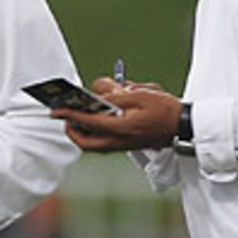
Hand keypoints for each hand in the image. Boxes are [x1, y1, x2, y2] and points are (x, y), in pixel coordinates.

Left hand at [56, 77, 182, 152]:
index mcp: (120, 129)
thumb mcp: (140, 95)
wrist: (183, 127)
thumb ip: (116, 94)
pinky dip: (96, 131)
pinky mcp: (126, 146)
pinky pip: (104, 142)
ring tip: (82, 115)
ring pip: (93, 144)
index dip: (68, 115)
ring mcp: (122, 146)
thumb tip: (98, 92)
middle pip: (85, 143)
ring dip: (83, 132)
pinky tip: (102, 116)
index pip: (87, 122)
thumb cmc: (165, 110)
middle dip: (72, 130)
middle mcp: (118, 142)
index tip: (55, 110)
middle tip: (66, 116)